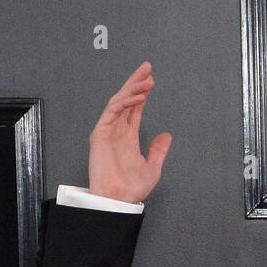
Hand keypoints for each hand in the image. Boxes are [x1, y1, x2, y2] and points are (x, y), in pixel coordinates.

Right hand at [87, 61, 172, 202]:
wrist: (119, 199)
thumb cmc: (131, 188)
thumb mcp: (153, 167)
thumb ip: (158, 150)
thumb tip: (166, 135)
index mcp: (128, 137)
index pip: (135, 109)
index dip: (142, 93)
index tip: (151, 80)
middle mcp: (117, 131)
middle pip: (126, 99)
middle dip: (136, 82)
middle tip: (147, 68)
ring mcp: (108, 130)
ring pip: (119, 102)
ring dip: (133, 89)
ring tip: (146, 80)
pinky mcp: (100, 133)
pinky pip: (112, 112)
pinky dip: (124, 102)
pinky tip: (136, 97)